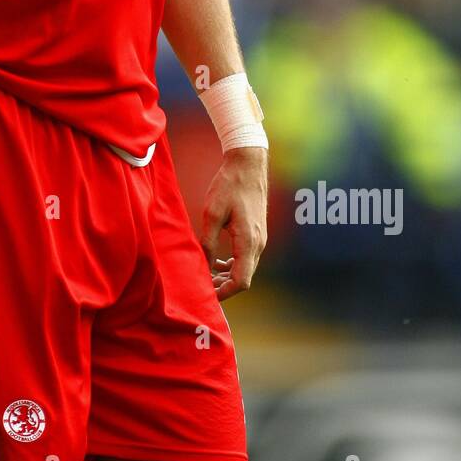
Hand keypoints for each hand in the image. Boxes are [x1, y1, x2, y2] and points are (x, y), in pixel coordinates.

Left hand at [199, 146, 267, 301]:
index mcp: (248, 241)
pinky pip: (247, 258)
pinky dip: (233, 265)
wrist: (248, 164)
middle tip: (200, 287)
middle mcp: (258, 244)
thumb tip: (203, 266)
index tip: (206, 296)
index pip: (241, 281)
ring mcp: (260, 239)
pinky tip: (217, 262)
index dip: (224, 293)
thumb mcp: (212, 213)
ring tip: (205, 276)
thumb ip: (208, 242)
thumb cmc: (229, 185)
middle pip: (244, 278)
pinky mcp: (257, 233)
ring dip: (227, 276)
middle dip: (223, 287)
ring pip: (246, 269)